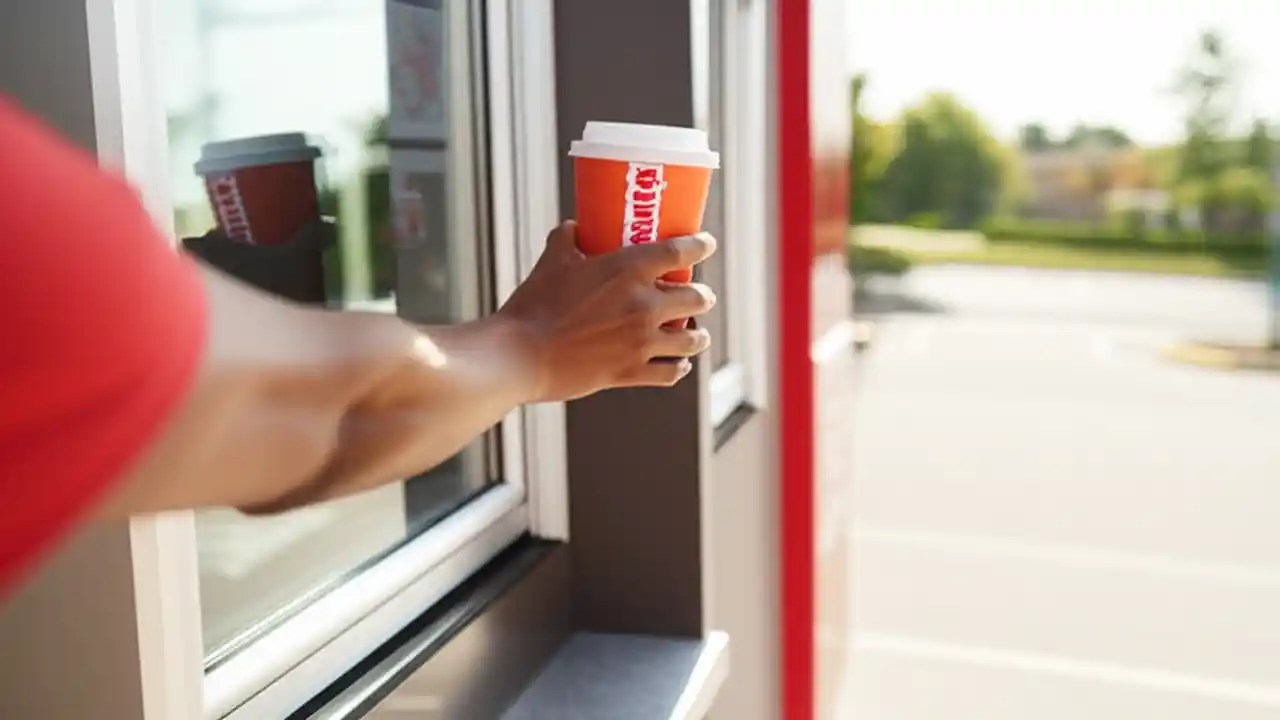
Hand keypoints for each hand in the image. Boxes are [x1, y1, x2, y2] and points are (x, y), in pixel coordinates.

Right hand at [498, 221, 716, 401]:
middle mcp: (643, 305)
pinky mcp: (631, 372)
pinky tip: (679, 362)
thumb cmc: (533, 304)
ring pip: (693, 339)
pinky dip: (679, 366)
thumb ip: (568, 239)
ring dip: (698, 334)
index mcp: (628, 270)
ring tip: (696, 332)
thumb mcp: (552, 260)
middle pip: (698, 298)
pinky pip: (672, 371)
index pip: (680, 252)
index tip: (706, 244)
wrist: (520, 355)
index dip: (700, 245)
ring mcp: (641, 342)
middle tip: (698, 295)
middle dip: (702, 295)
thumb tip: (575, 227)